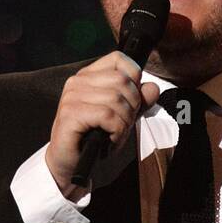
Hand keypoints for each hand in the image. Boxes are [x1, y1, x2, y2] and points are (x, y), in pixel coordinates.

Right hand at [45, 50, 161, 192]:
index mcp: (89, 76)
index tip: (131, 102)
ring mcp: (72, 96)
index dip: (134, 80)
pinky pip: (108, 116)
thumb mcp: (121, 116)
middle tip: (122, 125)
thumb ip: (138, 101)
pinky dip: (115, 132)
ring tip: (114, 134)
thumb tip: (152, 88)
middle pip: (123, 81)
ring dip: (123, 123)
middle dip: (131, 107)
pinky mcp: (71, 113)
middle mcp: (78, 81)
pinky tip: (109, 140)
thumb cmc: (92, 139)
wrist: (68, 163)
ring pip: (117, 100)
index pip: (120, 60)